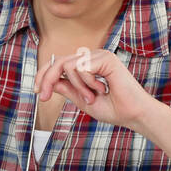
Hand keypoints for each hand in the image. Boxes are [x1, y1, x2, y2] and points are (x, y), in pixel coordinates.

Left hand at [34, 47, 154, 129]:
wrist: (133, 115)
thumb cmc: (113, 109)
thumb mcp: (81, 100)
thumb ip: (67, 88)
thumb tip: (48, 81)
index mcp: (87, 66)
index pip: (58, 64)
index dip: (43, 75)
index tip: (37, 92)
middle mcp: (92, 57)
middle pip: (58, 62)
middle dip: (46, 80)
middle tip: (43, 97)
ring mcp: (99, 55)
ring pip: (68, 66)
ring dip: (77, 86)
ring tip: (92, 96)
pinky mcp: (106, 58)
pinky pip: (81, 68)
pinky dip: (87, 83)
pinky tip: (102, 89)